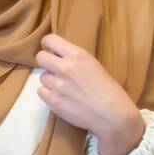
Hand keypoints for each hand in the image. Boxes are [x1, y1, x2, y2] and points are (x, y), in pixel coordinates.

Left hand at [34, 33, 144, 154]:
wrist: (113, 115)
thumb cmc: (108, 90)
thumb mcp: (93, 65)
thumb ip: (74, 59)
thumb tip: (56, 55)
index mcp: (78, 55)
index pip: (50, 40)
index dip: (48, 45)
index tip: (50, 50)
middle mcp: (65, 68)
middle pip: (40, 57)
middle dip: (46, 62)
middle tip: (55, 69)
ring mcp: (58, 85)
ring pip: (42, 77)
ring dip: (50, 81)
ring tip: (65, 88)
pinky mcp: (54, 101)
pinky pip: (41, 92)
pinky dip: (48, 94)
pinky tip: (62, 97)